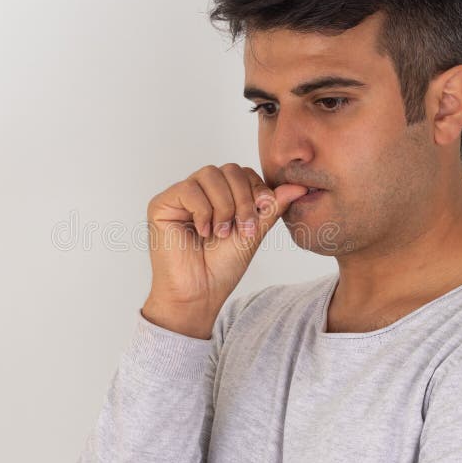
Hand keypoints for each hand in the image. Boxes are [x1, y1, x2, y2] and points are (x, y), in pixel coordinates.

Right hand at [142, 163, 307, 338]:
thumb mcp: (254, 232)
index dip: (256, 188)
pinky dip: (202, 211)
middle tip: (243, 229)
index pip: (242, 172)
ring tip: (221, 233)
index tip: (263, 212)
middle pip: (228, 169)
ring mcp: (180, 196)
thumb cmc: (222, 267)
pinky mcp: (162, 204)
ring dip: (223, 206)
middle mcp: (200, 191)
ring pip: (209, 175)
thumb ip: (271, 207)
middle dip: (243, 199)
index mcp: (221, 195)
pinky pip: (188, 189)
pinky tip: (203, 232)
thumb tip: (299, 187)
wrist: (200, 293)